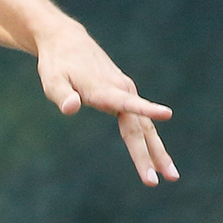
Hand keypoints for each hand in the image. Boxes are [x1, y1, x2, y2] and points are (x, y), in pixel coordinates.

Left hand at [35, 22, 177, 185]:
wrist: (67, 41)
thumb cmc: (57, 64)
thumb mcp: (51, 79)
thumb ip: (61, 94)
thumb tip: (71, 109)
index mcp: (103, 88)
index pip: (126, 102)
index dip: (146, 108)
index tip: (167, 113)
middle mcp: (121, 90)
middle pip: (138, 127)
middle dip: (149, 154)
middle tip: (155, 181)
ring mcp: (126, 93)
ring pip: (145, 127)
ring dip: (158, 152)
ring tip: (171, 176)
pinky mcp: (125, 95)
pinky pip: (141, 123)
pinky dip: (150, 141)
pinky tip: (158, 159)